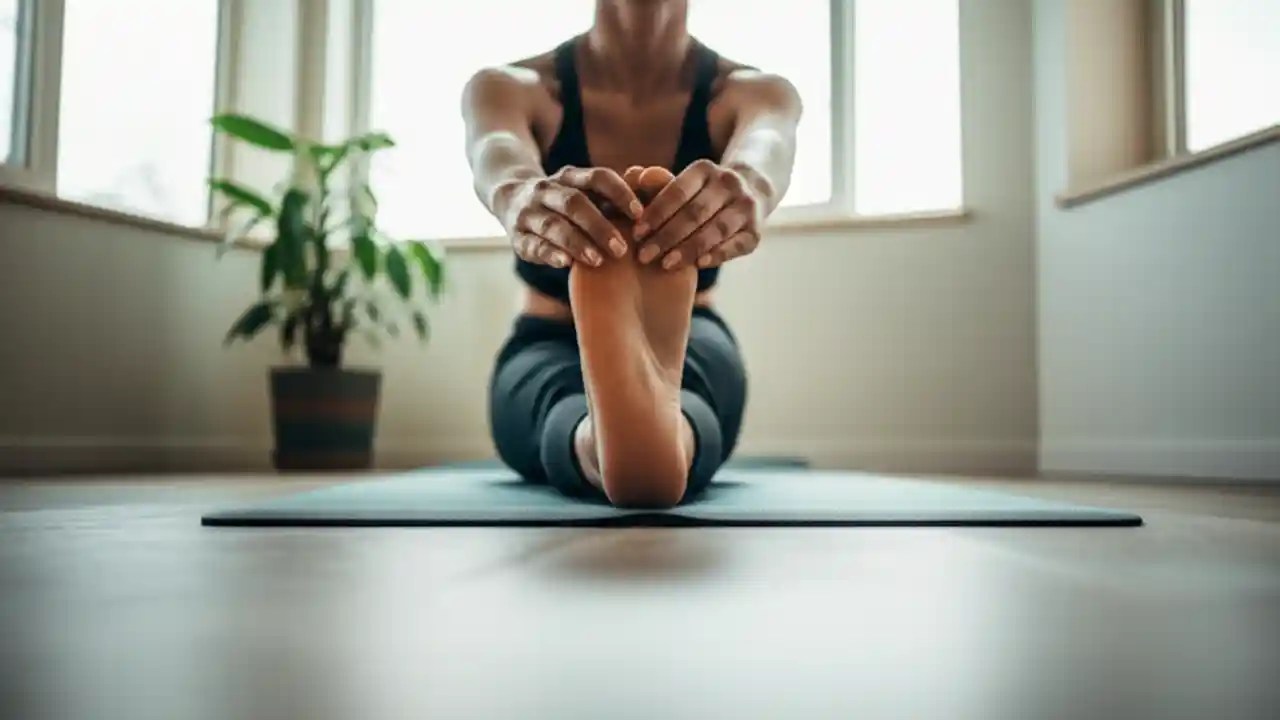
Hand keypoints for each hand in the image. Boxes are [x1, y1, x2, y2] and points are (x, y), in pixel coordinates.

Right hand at [503, 166, 642, 268]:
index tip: (639, 213)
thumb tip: (659, 189)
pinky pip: (531, 244)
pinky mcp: (516, 236)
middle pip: (574, 203)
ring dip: (576, 242)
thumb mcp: (585, 191)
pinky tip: (565, 263)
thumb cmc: (566, 202)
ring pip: (552, 225)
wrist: (509, 198)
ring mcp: (529, 212)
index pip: (597, 177)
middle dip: (599, 225)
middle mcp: (548, 190)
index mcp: (571, 177)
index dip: (619, 193)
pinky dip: (548, 253)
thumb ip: (615, 194)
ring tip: (597, 260)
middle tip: (622, 249)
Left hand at [632, 159, 764, 269]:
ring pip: (715, 230)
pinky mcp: (756, 231)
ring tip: (665, 264)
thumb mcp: (684, 183)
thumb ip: (658, 185)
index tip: (636, 233)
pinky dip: (717, 254)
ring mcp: (746, 207)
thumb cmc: (702, 194)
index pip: (677, 191)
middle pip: (695, 213)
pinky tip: (698, 265)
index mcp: (705, 169)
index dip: (656, 213)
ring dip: (688, 248)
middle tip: (644, 255)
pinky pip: (736, 245)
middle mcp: (729, 184)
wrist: (753, 192)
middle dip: (667, 236)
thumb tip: (633, 175)